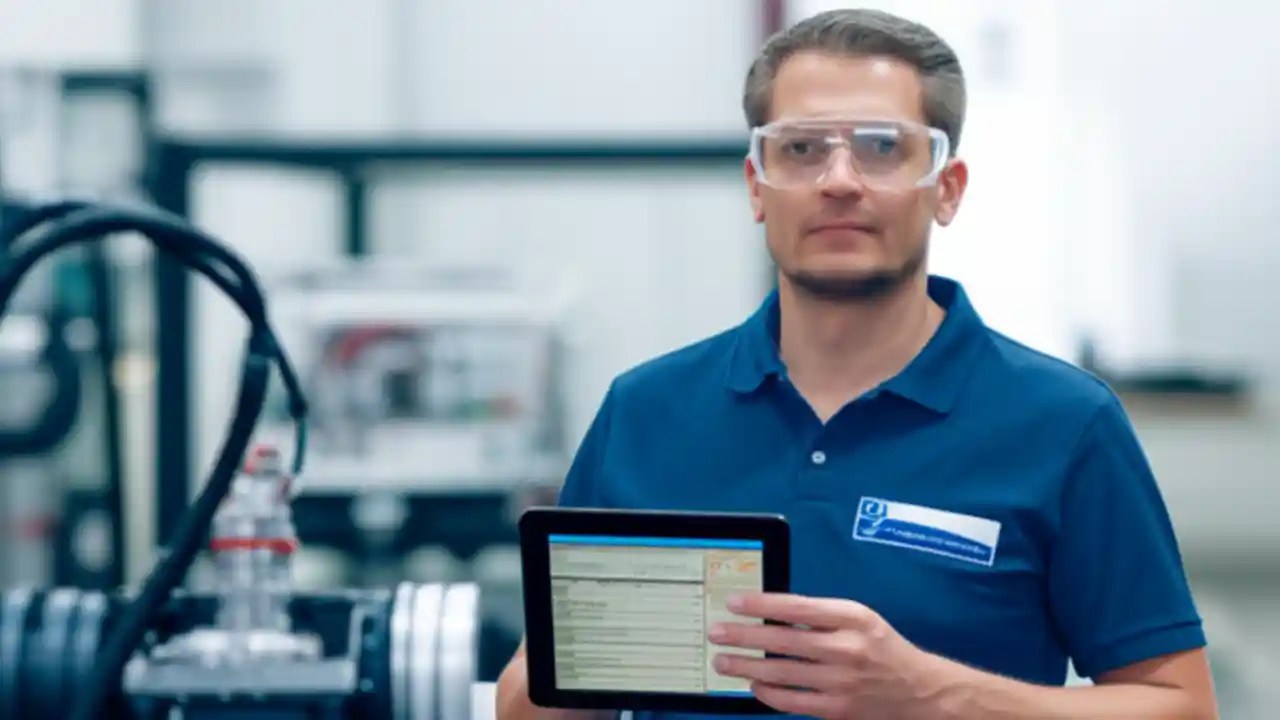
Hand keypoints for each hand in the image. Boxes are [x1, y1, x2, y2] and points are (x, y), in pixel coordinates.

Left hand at [708, 593, 953, 719]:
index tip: (734, 602)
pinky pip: (793, 702)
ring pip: (783, 674)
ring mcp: (842, 683)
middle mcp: (847, 648)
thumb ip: (821, 615)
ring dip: (747, 666)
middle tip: (716, 632)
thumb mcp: (859, 618)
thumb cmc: (881, 648)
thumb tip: (771, 613)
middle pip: (784, 641)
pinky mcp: (838, 710)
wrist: (918, 690)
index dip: (762, 604)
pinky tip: (754, 684)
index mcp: (853, 618)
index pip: (798, 607)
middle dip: (744, 636)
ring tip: (722, 660)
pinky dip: (769, 693)